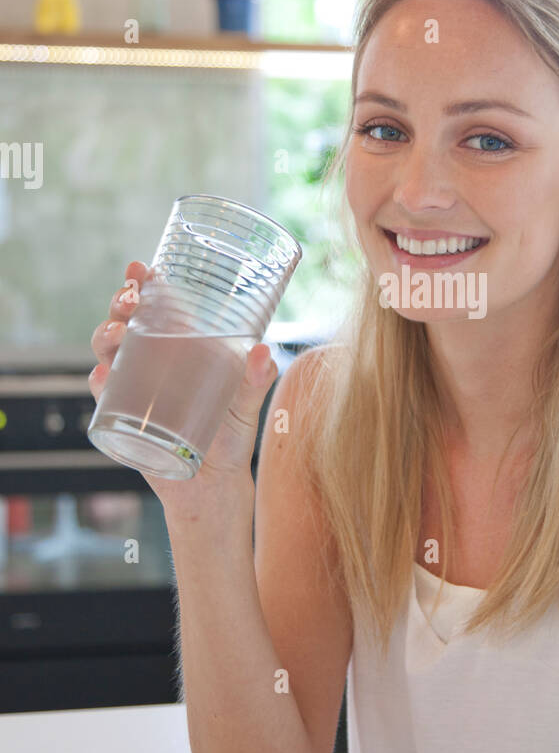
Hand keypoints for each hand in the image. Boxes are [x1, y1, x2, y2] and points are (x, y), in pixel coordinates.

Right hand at [89, 260, 277, 513]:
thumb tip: (265, 352)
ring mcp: (135, 388)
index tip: (141, 267)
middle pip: (125, 322)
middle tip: (130, 299)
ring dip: (105, 336)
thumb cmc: (232, 436)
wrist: (215, 485)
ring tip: (117, 334)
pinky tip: (102, 377)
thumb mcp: (248, 405)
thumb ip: (256, 380)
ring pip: (107, 353)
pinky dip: (99, 384)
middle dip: (121, 304)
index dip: (144, 284)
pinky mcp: (124, 417)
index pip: (156, 307)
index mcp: (180, 348)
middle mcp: (152, 362)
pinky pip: (103, 397)